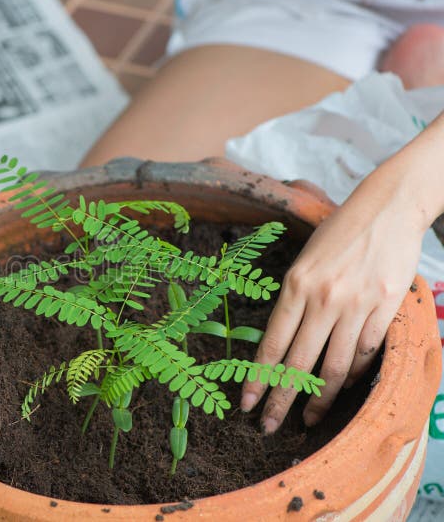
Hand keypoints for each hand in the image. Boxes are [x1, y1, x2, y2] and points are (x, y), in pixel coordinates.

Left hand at [240, 169, 426, 433]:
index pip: (271, 343)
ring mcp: (356, 305)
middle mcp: (323, 298)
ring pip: (334, 367)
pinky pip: (365, 353)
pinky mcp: (385, 307)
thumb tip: (280, 344)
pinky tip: (342, 389)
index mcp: (295, 284)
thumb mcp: (303, 261)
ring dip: (318, 400)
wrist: (387, 207)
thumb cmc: (338, 233)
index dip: (257, 378)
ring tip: (307, 420)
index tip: (246, 403)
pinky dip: (352, 375)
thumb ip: (293, 300)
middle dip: (280, 400)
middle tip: (268, 426)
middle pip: (299, 364)